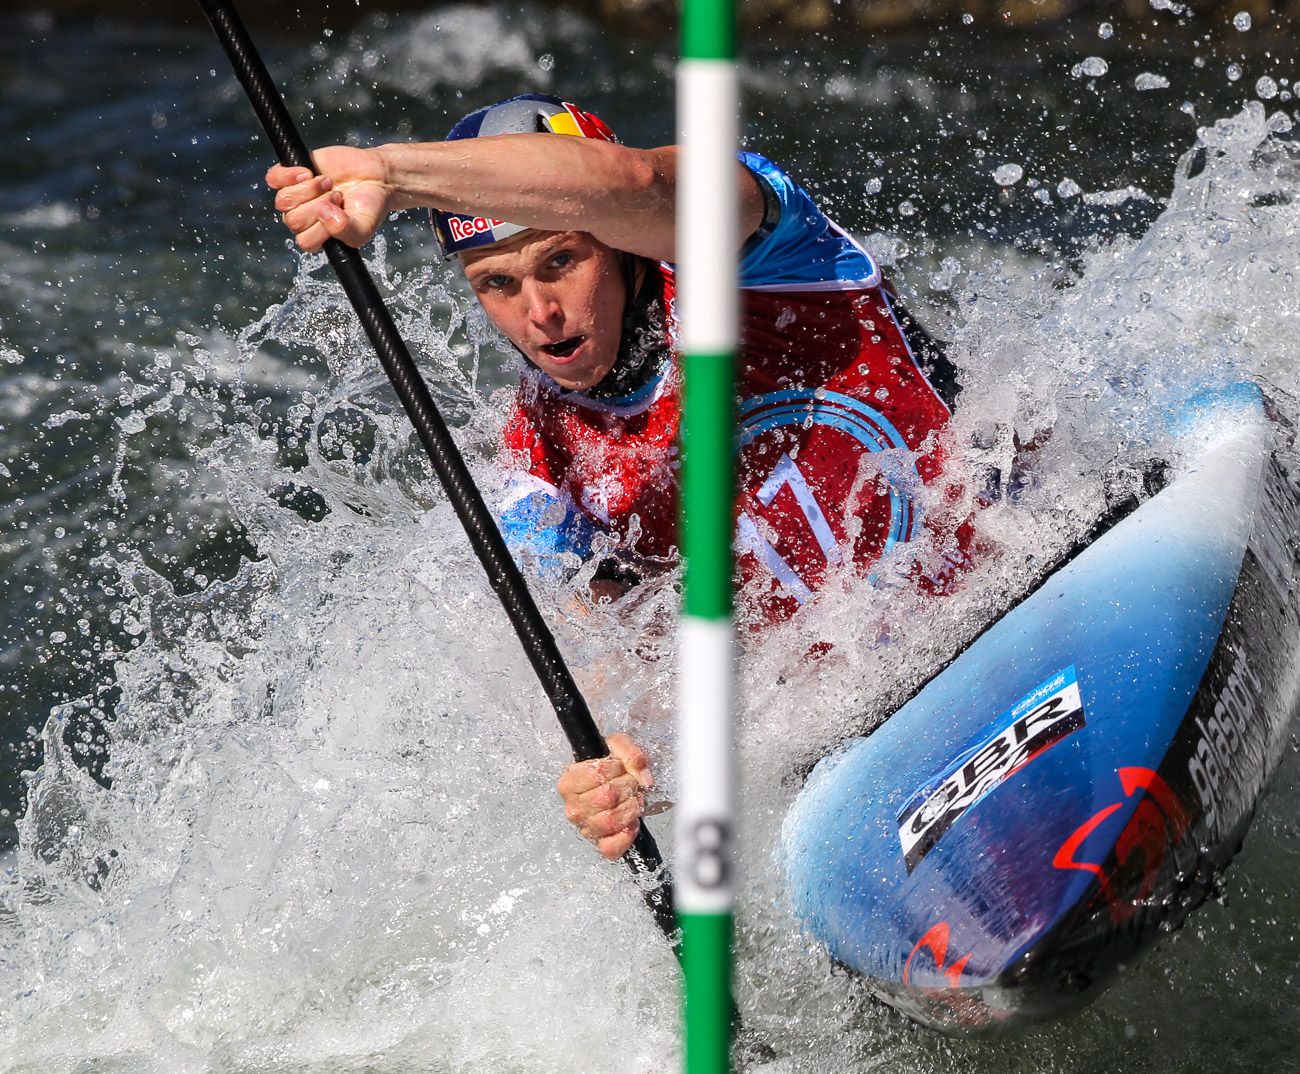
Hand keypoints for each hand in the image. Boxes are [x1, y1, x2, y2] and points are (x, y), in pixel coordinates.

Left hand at [266, 145, 393, 251]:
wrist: (375, 176)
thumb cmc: (369, 205)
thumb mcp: (364, 227)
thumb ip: (346, 231)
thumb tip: (322, 212)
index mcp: (317, 237)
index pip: (305, 242)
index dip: (322, 227)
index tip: (340, 212)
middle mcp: (303, 219)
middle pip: (293, 221)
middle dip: (319, 206)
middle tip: (337, 196)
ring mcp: (296, 197)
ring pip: (283, 201)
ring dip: (308, 190)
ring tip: (328, 183)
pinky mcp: (290, 175)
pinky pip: (273, 179)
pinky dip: (289, 175)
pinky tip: (308, 172)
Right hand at [556, 732, 652, 859]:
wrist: (615, 785)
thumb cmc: (611, 766)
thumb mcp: (618, 747)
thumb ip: (630, 753)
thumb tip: (642, 775)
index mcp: (569, 782)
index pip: (596, 774)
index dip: (616, 768)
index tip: (620, 766)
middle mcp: (573, 807)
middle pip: (607, 797)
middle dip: (628, 786)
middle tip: (632, 782)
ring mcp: (585, 828)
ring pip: (612, 820)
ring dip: (631, 807)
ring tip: (634, 799)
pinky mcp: (599, 845)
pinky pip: (611, 847)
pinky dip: (626, 836)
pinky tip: (631, 823)